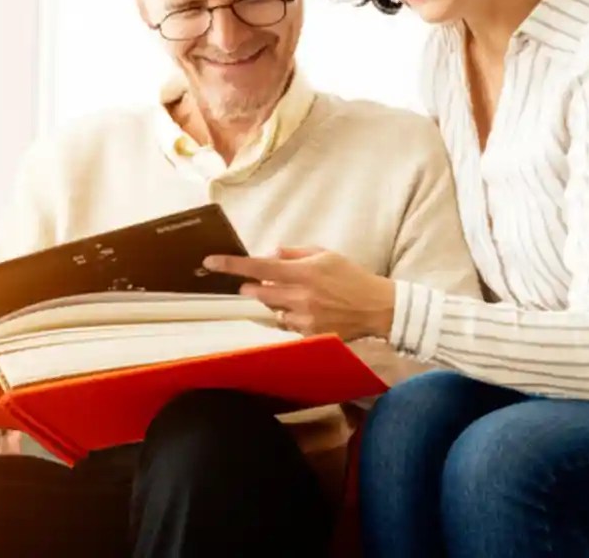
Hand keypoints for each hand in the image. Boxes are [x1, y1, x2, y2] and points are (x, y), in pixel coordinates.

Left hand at [203, 247, 394, 341]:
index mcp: (304, 272)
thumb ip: (295, 254)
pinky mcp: (310, 334)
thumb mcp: (325, 254)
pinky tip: (310, 311)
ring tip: (299, 296)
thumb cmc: (351, 277)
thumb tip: (270, 255)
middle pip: (259, 293)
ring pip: (273, 310)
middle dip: (254, 287)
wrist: (377, 307)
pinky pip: (288, 325)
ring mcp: (305, 318)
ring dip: (277, 302)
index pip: (260, 267)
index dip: (233, 265)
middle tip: (258, 283)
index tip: (211, 262)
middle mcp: (301, 296)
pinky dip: (291, 316)